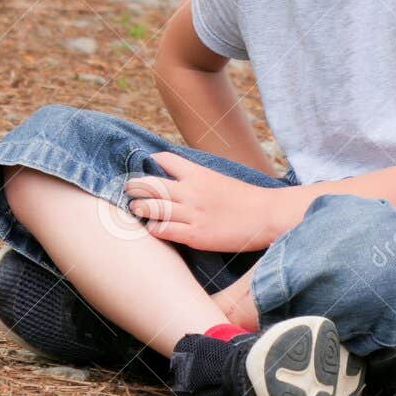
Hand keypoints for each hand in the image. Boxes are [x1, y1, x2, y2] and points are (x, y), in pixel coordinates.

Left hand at [123, 151, 278, 251]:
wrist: (266, 216)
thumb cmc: (245, 198)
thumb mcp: (219, 179)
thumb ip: (198, 177)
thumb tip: (181, 175)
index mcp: (198, 174)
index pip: (165, 160)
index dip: (153, 161)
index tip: (147, 166)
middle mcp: (191, 191)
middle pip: (151, 184)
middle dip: (136, 185)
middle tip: (128, 188)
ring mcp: (192, 214)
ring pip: (153, 208)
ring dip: (140, 207)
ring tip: (136, 207)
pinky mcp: (195, 235)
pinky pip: (165, 230)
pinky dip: (155, 228)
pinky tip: (153, 227)